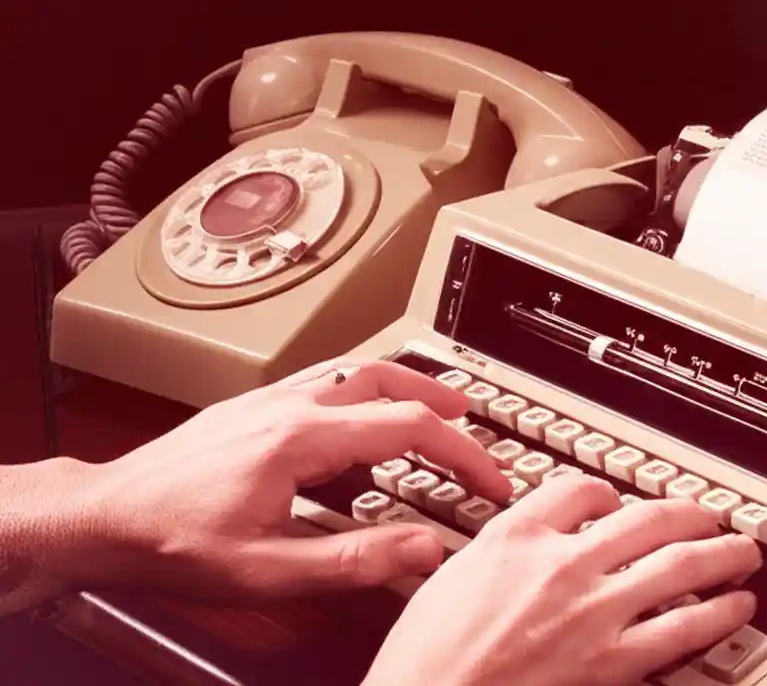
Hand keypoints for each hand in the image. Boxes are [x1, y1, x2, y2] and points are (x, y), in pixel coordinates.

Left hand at [29, 358, 511, 604]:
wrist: (103, 517)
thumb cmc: (171, 542)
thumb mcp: (266, 572)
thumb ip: (353, 561)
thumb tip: (423, 549)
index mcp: (301, 440)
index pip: (409, 428)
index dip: (463, 453)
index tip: (490, 479)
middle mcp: (288, 407)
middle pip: (389, 380)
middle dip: (444, 401)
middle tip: (476, 426)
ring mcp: (268, 400)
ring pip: (356, 368)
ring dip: (406, 382)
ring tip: (437, 402)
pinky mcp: (252, 406)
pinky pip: (325, 377)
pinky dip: (365, 383)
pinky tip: (365, 405)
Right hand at [365, 474, 762, 685]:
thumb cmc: (426, 662)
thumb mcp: (447, 579)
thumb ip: (496, 552)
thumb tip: (519, 547)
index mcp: (516, 536)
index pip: (580, 489)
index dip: (610, 492)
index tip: (620, 502)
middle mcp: (562, 564)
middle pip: (647, 518)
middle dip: (689, 513)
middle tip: (709, 515)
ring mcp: (593, 612)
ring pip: (679, 564)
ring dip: (721, 554)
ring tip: (741, 552)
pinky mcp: (611, 663)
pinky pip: (682, 629)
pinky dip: (718, 613)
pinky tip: (734, 606)